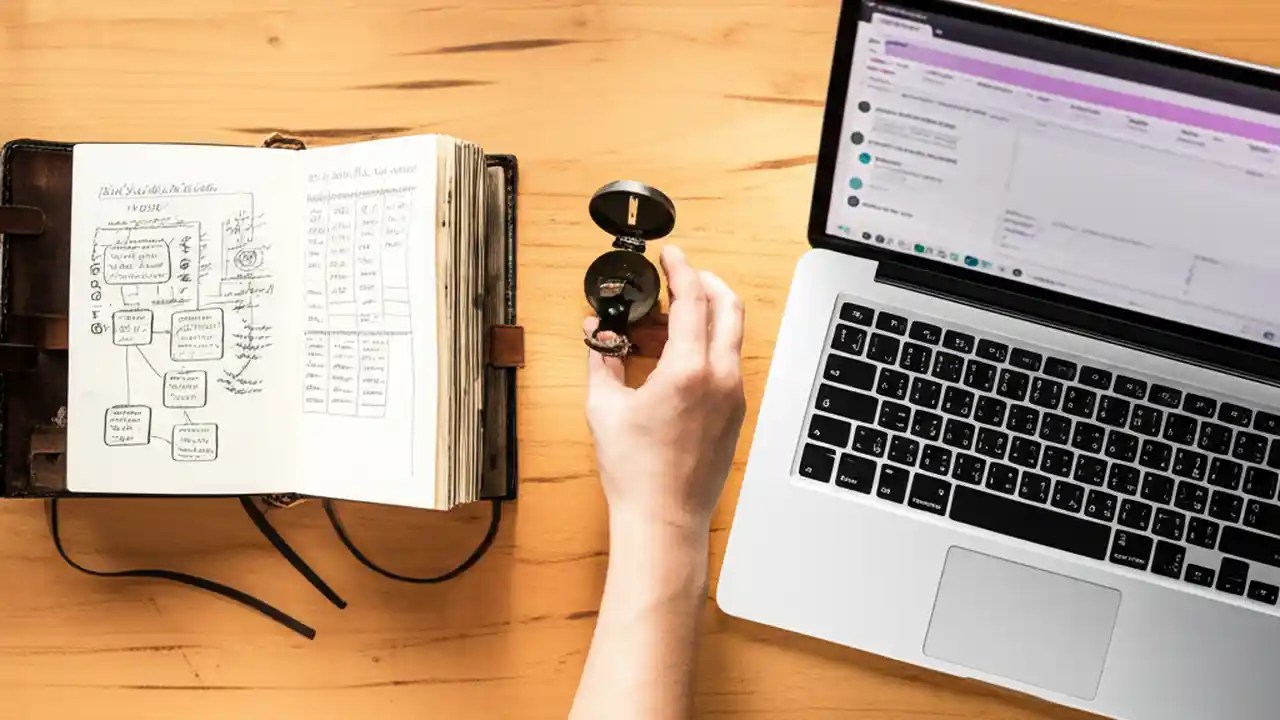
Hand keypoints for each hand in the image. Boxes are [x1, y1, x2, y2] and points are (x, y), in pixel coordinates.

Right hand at [584, 245, 745, 533]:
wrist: (664, 519)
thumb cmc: (637, 473)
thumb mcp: (605, 408)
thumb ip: (601, 360)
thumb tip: (596, 334)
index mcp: (690, 370)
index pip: (692, 299)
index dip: (680, 269)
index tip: (670, 255)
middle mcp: (721, 378)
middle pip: (728, 307)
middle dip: (706, 283)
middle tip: (680, 277)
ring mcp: (734, 396)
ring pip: (731, 336)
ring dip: (705, 317)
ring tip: (665, 324)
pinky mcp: (735, 414)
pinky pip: (727, 363)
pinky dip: (708, 346)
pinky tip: (675, 358)